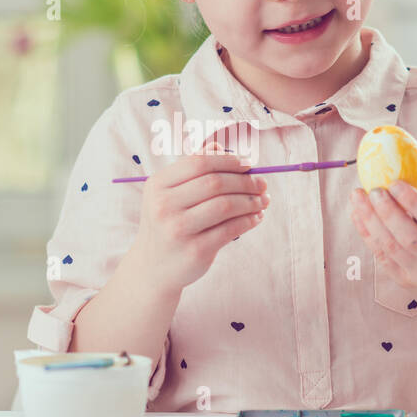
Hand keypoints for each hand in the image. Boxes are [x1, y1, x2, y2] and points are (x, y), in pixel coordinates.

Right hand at [130, 148, 268, 292]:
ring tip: (263, 200)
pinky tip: (256, 217)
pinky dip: (248, 221)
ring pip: (225, 205)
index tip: (248, 164)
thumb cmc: (168, 224)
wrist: (153, 267)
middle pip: (214, 183)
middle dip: (245, 181)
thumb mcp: (170, 194)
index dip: (228, 160)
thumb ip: (192, 170)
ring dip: (250, 201)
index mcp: (158, 185)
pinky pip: (230, 229)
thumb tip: (219, 148)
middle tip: (262, 183)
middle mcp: (164, 206)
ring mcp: (178, 229)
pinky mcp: (195, 250)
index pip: (198, 163)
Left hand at [349, 170, 416, 304]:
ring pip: (391, 248)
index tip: (394, 182)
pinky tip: (357, 213)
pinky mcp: (405, 281)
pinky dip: (366, 234)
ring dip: (370, 221)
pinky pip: (381, 256)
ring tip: (357, 196)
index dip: (413, 201)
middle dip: (387, 212)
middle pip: (411, 237)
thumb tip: (410, 152)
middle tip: (372, 189)